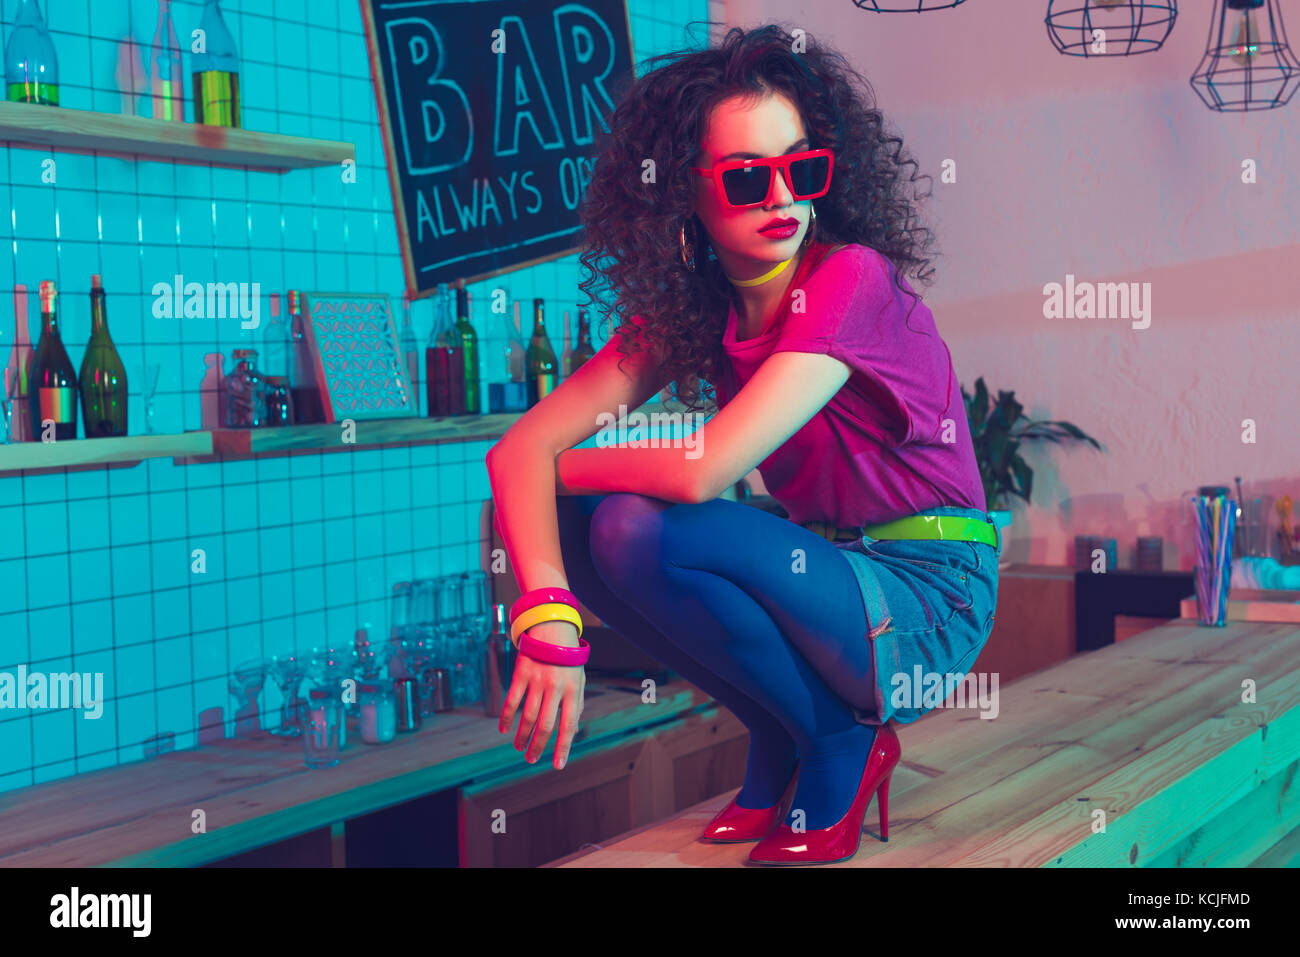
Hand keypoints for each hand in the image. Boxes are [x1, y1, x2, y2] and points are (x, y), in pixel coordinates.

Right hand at [498, 619, 584, 769]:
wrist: (553, 628)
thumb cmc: (568, 659)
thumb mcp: (580, 680)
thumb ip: (577, 704)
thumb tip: (572, 730)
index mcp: (574, 691)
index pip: (569, 725)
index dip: (563, 747)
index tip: (557, 765)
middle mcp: (556, 687)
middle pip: (546, 724)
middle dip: (538, 746)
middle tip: (531, 759)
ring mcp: (538, 680)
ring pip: (528, 716)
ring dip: (522, 735)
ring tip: (519, 747)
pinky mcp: (522, 673)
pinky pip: (512, 700)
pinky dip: (507, 717)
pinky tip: (504, 730)